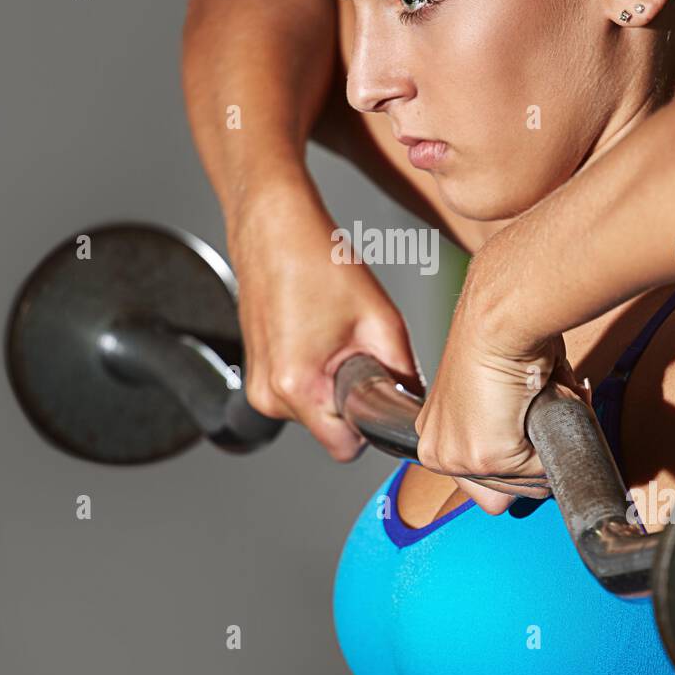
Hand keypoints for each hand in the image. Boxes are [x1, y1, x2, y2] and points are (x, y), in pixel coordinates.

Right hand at [230, 177, 424, 462]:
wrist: (272, 226)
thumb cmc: (317, 260)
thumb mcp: (381, 319)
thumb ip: (404, 373)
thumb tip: (418, 404)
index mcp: (297, 385)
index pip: (346, 448)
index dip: (371, 425)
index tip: (380, 397)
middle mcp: (268, 394)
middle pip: (330, 428)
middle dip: (352, 398)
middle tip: (358, 348)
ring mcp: (257, 385)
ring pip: (314, 410)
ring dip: (332, 383)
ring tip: (335, 334)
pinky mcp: (256, 372)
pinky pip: (298, 391)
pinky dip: (315, 371)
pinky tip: (318, 332)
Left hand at [413, 280, 592, 513]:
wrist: (499, 318)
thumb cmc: (501, 336)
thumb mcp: (498, 391)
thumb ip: (510, 429)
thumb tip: (543, 453)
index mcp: (435, 435)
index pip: (484, 481)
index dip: (518, 458)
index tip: (525, 426)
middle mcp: (436, 451)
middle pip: (506, 489)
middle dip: (534, 455)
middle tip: (536, 407)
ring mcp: (459, 458)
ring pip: (527, 483)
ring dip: (545, 446)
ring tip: (535, 400)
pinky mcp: (485, 457)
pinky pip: (541, 472)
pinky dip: (555, 441)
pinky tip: (540, 402)